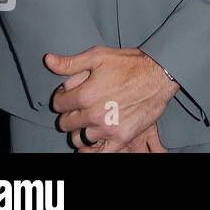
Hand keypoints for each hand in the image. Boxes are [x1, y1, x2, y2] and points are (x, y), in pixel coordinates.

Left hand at [46, 46, 178, 152]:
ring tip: (89, 122)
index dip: (62, 98)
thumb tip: (48, 61)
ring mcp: (107, 128)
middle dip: (70, 115)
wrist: (161, 74)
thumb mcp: (99, 56)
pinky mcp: (121, 137)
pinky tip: (93, 142)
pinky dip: (92, 151)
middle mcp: (93, 114)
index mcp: (85, 94)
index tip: (70, 96)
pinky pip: (99, 153)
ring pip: (78, 139)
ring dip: (80, 131)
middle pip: (66, 123)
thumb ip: (71, 63)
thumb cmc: (131, 63)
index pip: (58, 104)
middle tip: (81, 108)